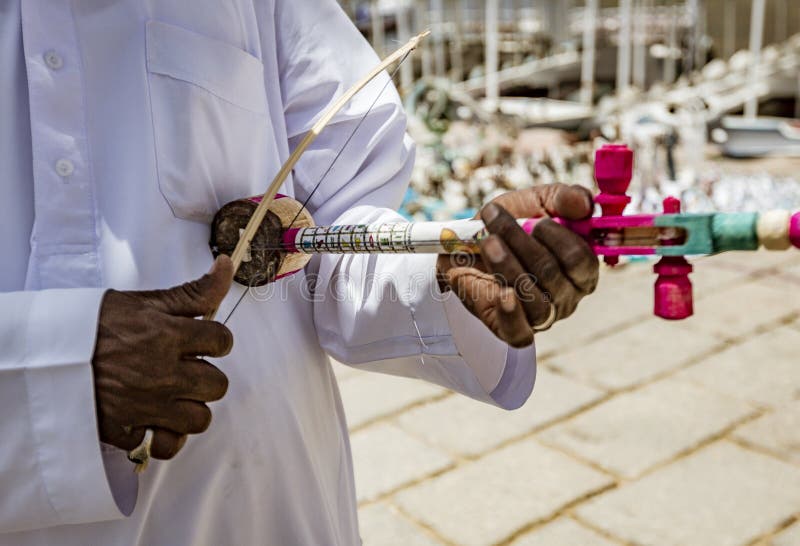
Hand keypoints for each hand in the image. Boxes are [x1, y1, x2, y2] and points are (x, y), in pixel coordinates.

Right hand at [92, 256, 234, 459]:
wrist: (47, 352)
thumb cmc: (95, 323)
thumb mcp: (146, 301)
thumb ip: (193, 291)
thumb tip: (227, 265)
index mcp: (168, 336)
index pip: (221, 341)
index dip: (216, 340)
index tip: (202, 341)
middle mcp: (163, 373)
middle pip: (217, 385)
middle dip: (206, 376)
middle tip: (186, 369)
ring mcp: (146, 405)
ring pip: (199, 419)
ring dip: (191, 408)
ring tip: (174, 396)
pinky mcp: (127, 430)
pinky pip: (166, 446)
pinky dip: (167, 438)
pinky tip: (159, 422)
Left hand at [438, 184, 598, 346]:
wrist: (467, 243)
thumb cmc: (512, 222)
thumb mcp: (538, 201)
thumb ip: (566, 198)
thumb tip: (586, 203)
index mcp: (581, 269)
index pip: (581, 261)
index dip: (558, 238)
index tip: (536, 219)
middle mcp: (566, 296)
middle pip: (551, 274)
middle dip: (519, 240)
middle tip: (494, 218)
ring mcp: (541, 315)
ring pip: (532, 297)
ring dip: (506, 264)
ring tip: (487, 242)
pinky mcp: (512, 329)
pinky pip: (520, 333)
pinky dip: (511, 314)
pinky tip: (501, 292)